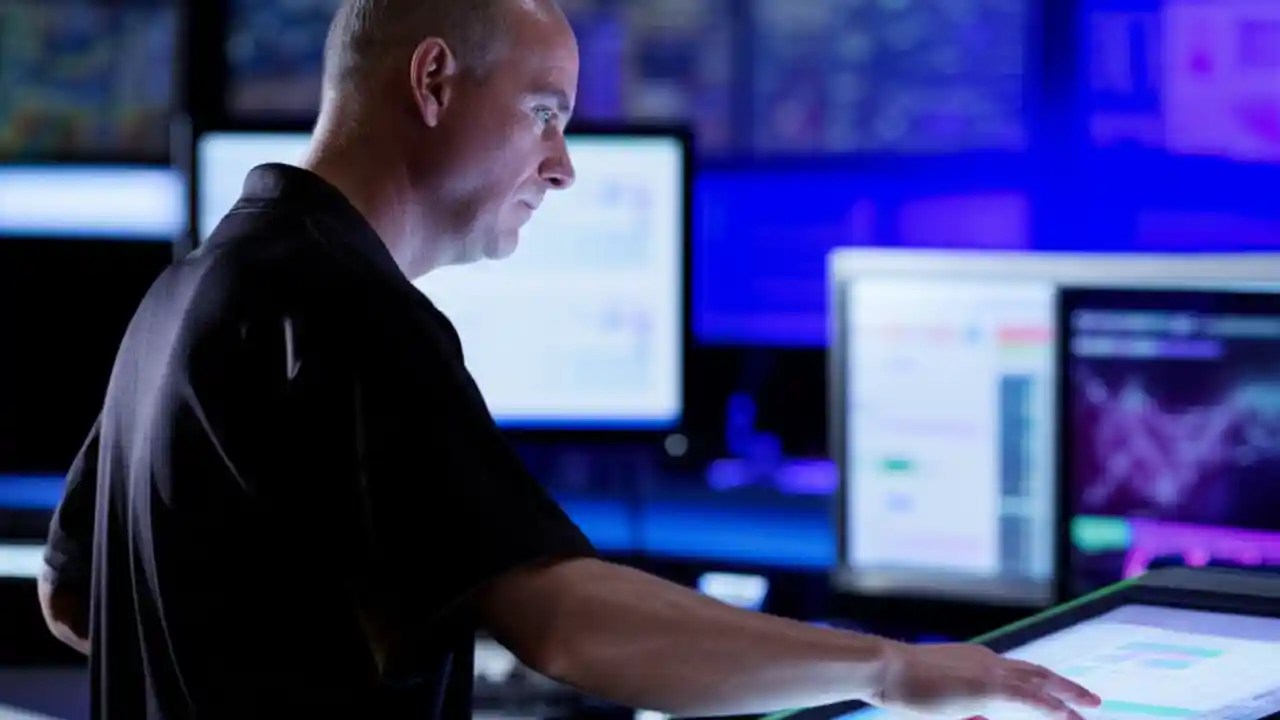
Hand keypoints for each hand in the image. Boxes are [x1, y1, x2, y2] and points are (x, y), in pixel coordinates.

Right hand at [873, 642, 1101, 719]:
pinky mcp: (989, 686)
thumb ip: (957, 705)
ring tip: (1091, 708)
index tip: (1055, 695)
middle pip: (1036, 672)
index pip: (1015, 671)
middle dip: (1065, 686)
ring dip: (1068, 696)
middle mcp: (987, 660)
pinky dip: (1053, 707)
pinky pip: (1031, 698)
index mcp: (973, 659)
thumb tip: (971, 715)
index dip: (1039, 682)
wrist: (888, 667)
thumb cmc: (898, 681)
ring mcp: (990, 671)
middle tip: (1091, 701)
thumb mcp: (933, 695)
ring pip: (1041, 682)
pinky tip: (1069, 716)